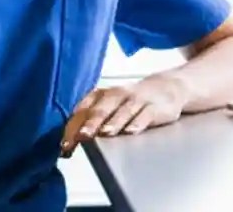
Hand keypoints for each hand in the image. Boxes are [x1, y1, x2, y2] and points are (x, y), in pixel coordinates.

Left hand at [60, 74, 188, 155]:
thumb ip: (89, 121)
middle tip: (81, 137)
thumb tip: (66, 145)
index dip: (73, 128)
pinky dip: (138, 122)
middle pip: (101, 110)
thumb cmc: (130, 102)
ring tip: (105, 133)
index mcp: (101, 95)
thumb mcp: (108, 106)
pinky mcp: (154, 107)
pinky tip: (132, 131)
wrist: (166, 87)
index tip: (65, 145)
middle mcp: (117, 95)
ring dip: (113, 122)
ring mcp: (136, 100)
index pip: (83, 111)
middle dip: (90, 124)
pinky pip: (145, 114)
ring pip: (123, 111)